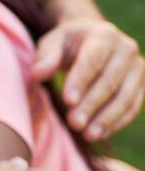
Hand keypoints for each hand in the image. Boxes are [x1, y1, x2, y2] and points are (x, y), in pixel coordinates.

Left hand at [32, 18, 143, 140]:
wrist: (91, 39)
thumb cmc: (66, 44)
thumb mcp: (52, 43)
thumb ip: (45, 57)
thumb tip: (37, 74)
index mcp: (104, 35)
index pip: (92, 61)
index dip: (80, 82)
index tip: (67, 102)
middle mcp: (126, 49)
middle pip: (110, 82)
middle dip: (91, 105)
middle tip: (74, 124)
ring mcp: (138, 67)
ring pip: (125, 97)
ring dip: (107, 118)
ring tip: (87, 135)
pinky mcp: (141, 84)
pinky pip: (133, 106)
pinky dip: (117, 122)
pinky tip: (100, 134)